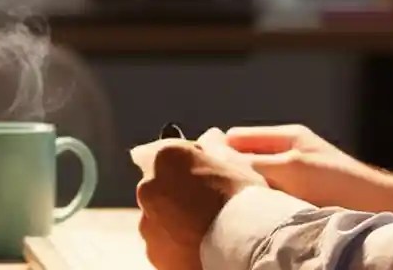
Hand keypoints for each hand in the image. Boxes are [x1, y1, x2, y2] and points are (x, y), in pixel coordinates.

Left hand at [134, 129, 265, 269]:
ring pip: (159, 217)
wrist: (244, 249)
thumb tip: (210, 138)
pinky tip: (202, 244)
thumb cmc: (243, 200)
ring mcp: (148, 224)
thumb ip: (215, 147)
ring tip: (207, 227)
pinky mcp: (154, 254)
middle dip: (174, 192)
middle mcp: (148, 189)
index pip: (148, 152)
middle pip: (155, 187)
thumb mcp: (237, 163)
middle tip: (206, 200)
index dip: (171, 161)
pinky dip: (178, 242)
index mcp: (165, 159)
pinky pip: (164, 243)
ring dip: (175, 219)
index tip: (189, 167)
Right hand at [225, 124, 392, 215]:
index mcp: (285, 138)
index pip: (233, 138)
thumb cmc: (340, 182)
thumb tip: (212, 154)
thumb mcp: (291, 168)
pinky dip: (254, 210)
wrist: (377, 210)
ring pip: (248, 184)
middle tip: (211, 194)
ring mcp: (289, 180)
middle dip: (226, 175)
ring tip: (233, 209)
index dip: (215, 152)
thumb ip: (251, 161)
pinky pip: (262, 202)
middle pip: (238, 162)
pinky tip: (252, 220)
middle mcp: (285, 156)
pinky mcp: (294, 202)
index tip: (198, 169)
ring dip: (241, 195)